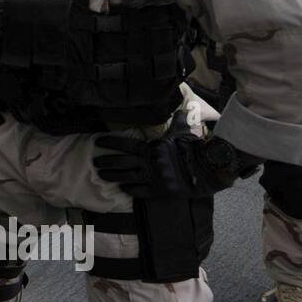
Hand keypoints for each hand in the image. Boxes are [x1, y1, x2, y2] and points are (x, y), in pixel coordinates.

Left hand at [93, 133, 254, 198]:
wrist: (206, 169)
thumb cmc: (193, 149)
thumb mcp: (182, 133)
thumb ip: (176, 122)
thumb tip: (179, 110)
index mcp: (152, 147)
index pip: (126, 144)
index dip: (111, 143)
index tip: (99, 142)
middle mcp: (150, 162)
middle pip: (122, 162)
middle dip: (107, 161)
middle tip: (95, 162)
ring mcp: (153, 178)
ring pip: (127, 177)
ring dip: (112, 176)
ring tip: (101, 175)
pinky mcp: (159, 190)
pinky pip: (140, 191)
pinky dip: (130, 189)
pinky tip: (122, 188)